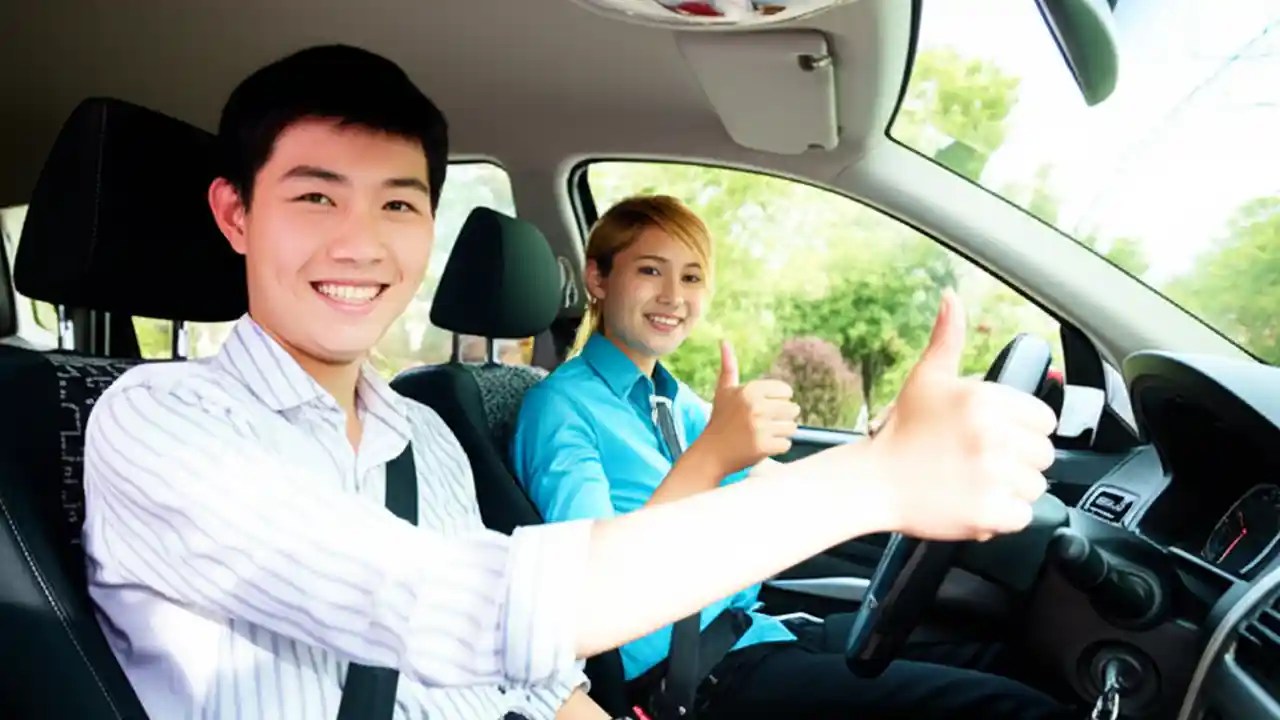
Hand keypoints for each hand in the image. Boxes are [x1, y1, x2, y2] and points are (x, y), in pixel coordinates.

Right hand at [695, 340, 800, 476]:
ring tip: (764, 434)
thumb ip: (729, 366)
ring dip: (781, 432)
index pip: (786, 390)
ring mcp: (761, 427)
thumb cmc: (719, 420)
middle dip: (782, 417)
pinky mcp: (764, 446)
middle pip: (792, 409)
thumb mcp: (723, 391)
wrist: (710, 453)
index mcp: (750, 390)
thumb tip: (724, 340)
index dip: (778, 400)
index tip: (764, 408)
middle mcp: (756, 406)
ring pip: (792, 427)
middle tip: (764, 424)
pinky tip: (762, 446)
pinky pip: (786, 444)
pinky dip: (777, 447)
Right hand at [846, 291, 1055, 540]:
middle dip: (1016, 461)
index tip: (993, 438)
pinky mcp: (989, 511)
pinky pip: (1021, 517)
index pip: (1043, 420)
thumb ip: (947, 337)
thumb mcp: (927, 378)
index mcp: (985, 400)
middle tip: (978, 462)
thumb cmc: (902, 432)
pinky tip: (972, 503)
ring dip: (1009, 490)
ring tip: (974, 483)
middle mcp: (993, 435)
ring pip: (1034, 488)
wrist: (871, 482)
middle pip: (1042, 456)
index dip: (1020, 430)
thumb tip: (951, 296)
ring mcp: (992, 475)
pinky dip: (1001, 516)